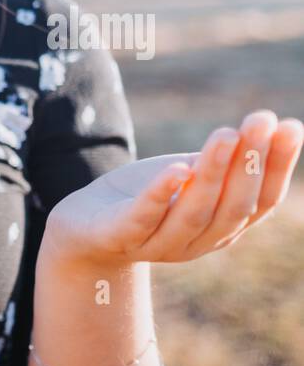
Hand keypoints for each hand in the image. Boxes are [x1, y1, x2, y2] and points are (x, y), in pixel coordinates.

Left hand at [45, 110, 303, 266]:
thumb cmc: (143, 196)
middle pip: (232, 207)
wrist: (82, 229)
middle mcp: (197, 242)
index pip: (262, 202)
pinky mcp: (118, 238)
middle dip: (249, 163)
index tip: (290, 126)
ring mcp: (157, 245)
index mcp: (222, 228)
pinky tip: (176, 169)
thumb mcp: (188, 174)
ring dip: (214, 173)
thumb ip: (224, 161)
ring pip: (194, 212)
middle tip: (259, 120)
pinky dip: (160, 195)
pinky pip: (143, 219)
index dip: (279, 167)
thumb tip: (272, 123)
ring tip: (225, 134)